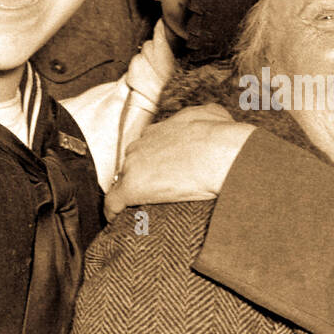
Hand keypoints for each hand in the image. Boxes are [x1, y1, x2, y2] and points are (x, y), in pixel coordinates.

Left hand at [105, 105, 254, 217]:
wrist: (220, 154)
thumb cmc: (219, 136)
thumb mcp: (213, 114)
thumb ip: (203, 116)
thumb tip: (209, 117)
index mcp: (158, 130)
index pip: (146, 147)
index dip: (153, 160)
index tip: (161, 169)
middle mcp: (141, 145)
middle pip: (132, 163)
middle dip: (142, 175)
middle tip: (157, 189)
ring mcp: (134, 165)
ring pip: (124, 181)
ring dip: (131, 192)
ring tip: (141, 208)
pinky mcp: (132, 187)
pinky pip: (114, 202)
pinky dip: (113, 211)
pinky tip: (115, 219)